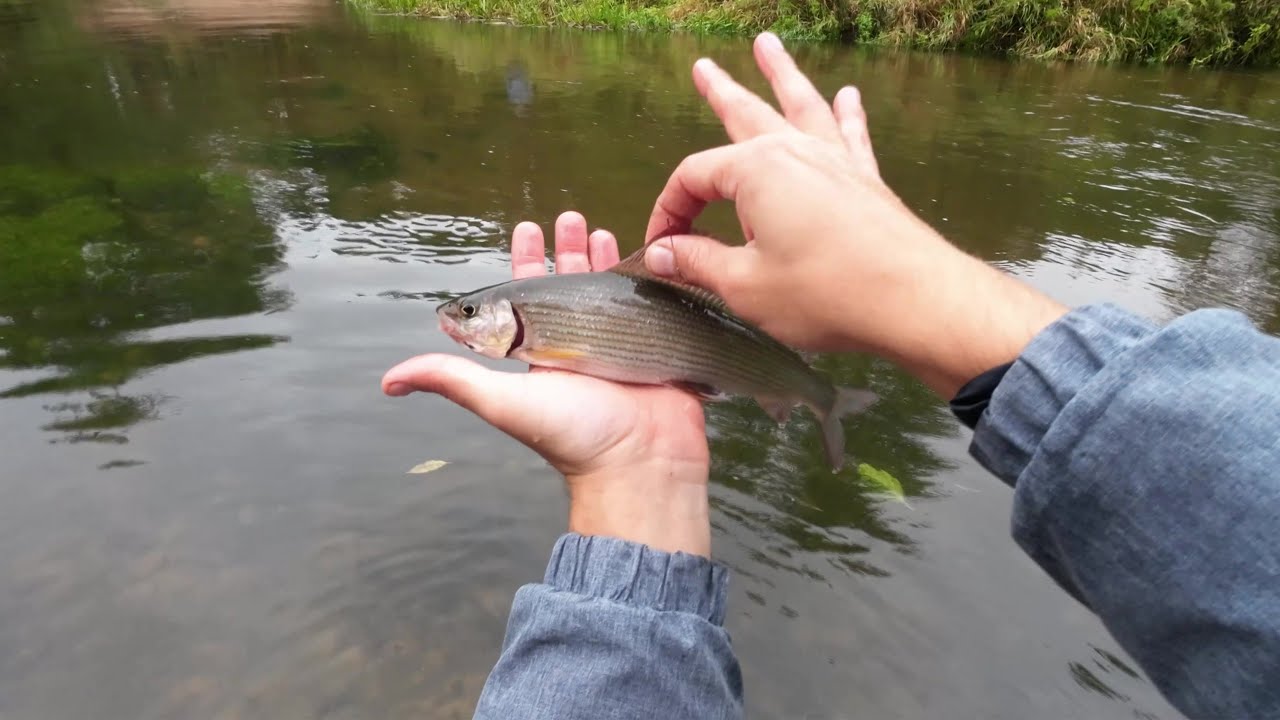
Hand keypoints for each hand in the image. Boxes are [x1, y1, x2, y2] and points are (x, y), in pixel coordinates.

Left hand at [382, 212, 712, 556]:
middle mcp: (577, 347)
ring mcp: (618, 346)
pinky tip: (643, 255)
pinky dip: (643, 279)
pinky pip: (647, 305)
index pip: (528, 297)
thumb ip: (453, 380)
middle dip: (567, 250)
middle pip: (569, 286)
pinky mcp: (654, 348)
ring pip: (607, 291)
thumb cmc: (572, 435)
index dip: (526, 261)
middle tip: (567, 217)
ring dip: (603, 258)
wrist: (641, 463)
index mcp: (541, 354)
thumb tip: (389, 379)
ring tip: (600, 228)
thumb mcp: (503, 402)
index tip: (526, 228)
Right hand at [641, 32, 1066, 396]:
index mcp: (756, 170)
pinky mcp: (866, 181)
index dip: (669, 212)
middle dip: (722, 91)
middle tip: (702, 68)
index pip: (694, 178)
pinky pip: (851, 135)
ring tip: (768, 45)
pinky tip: (848, 97)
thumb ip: (698, 263)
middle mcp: (795, 152)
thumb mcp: (745, 285)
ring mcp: (836, 161)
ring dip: (782, 75)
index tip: (661, 250)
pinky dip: (847, 115)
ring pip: (801, 106)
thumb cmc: (825, 293)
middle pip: (746, 114)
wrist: (914, 302)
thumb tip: (662, 255)